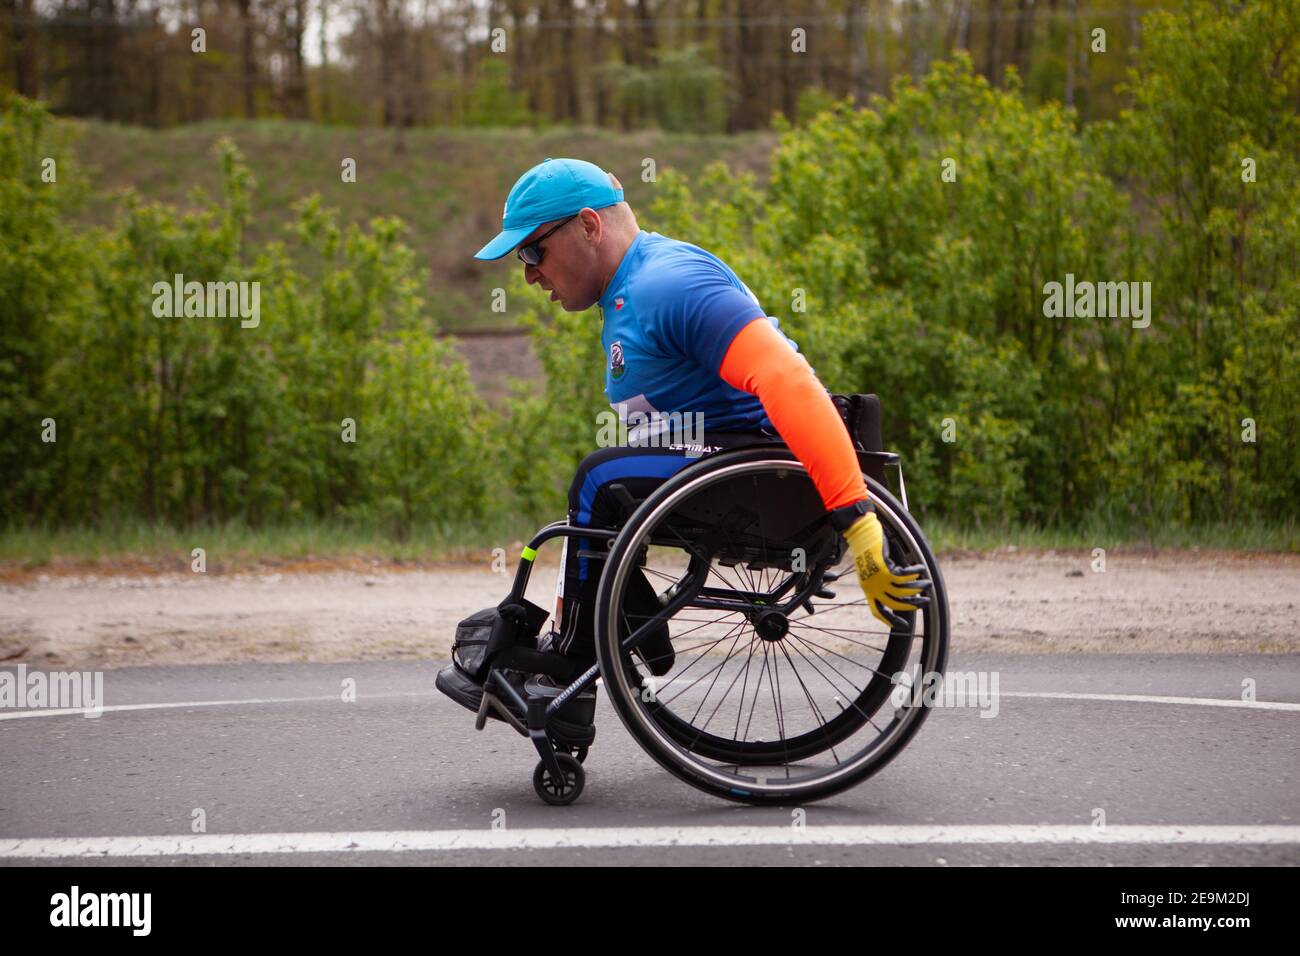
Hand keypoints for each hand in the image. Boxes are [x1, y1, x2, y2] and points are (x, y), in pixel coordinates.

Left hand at [842, 511, 930, 629]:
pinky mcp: (885, 568)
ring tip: (928, 584)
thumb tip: (901, 586)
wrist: (860, 533)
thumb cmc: (866, 548)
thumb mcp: (872, 568)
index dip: (889, 620)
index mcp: (868, 589)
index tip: (902, 626)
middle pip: (896, 604)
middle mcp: (873, 587)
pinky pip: (906, 575)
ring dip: (918, 587)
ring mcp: (879, 579)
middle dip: (913, 605)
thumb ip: (884, 579)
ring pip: (904, 591)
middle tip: (925, 603)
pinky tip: (920, 567)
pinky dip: (915, 572)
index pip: (877, 611)